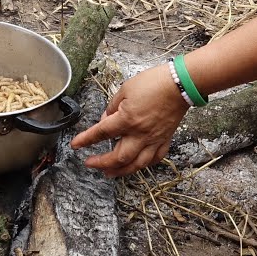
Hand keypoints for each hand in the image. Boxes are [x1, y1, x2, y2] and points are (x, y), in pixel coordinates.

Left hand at [70, 65, 187, 176]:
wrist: (180, 84)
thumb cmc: (154, 82)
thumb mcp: (125, 89)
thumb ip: (112, 106)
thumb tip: (106, 118)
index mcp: (127, 119)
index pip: (101, 133)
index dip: (86, 140)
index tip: (76, 145)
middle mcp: (140, 134)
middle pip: (118, 157)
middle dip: (102, 163)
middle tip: (90, 163)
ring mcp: (154, 139)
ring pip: (137, 164)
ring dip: (121, 171)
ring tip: (110, 173)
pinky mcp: (165, 139)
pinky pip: (155, 158)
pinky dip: (145, 164)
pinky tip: (137, 165)